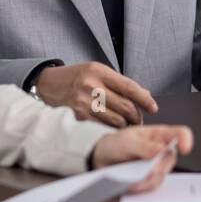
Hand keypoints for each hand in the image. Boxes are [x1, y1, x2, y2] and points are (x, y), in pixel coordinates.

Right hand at [35, 61, 158, 126]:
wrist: (47, 85)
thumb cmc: (76, 78)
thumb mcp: (96, 72)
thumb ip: (119, 83)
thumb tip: (145, 95)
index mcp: (98, 71)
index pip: (129, 87)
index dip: (144, 99)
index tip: (153, 108)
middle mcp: (91, 85)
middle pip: (125, 106)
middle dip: (136, 116)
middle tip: (138, 120)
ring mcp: (82, 102)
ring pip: (116, 120)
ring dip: (125, 126)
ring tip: (125, 125)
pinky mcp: (76, 117)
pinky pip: (102, 127)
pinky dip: (110, 130)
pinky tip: (111, 128)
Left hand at [90, 124, 194, 192]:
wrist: (101, 159)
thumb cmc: (116, 144)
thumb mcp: (126, 141)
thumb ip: (144, 146)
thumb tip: (161, 149)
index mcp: (159, 136)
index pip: (180, 134)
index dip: (186, 141)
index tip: (184, 149)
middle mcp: (162, 152)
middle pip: (170, 160)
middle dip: (158, 168)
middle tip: (145, 171)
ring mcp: (157, 168)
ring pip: (161, 177)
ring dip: (146, 181)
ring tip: (130, 183)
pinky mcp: (149, 182)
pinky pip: (151, 188)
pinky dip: (141, 189)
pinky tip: (130, 187)